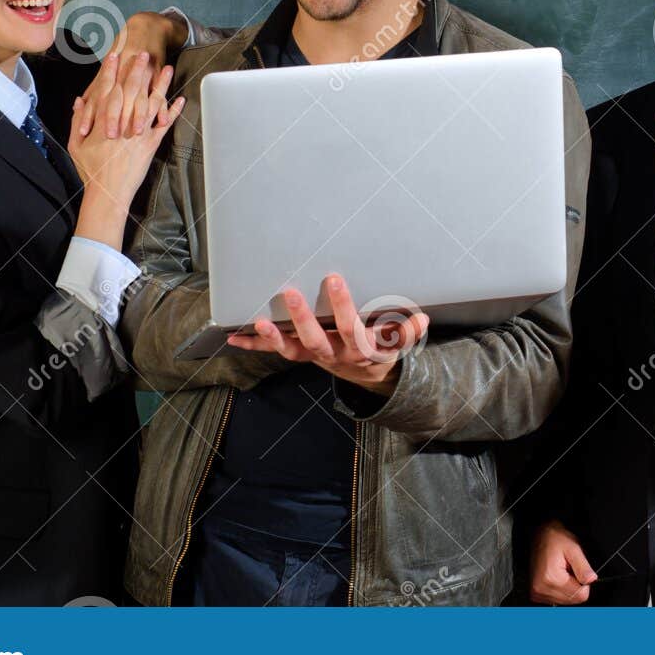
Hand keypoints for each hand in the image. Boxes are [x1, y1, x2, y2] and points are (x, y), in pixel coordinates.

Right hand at [68, 53, 184, 249]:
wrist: (108, 193)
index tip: (114, 55)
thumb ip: (78, 121)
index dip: (111, 71)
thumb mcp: (76, 145)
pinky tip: (181, 99)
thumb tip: (80, 101)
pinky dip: (173, 112)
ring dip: (160, 85)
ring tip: (167, 68)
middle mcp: (121, 124)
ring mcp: (138, 134)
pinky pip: (164, 125)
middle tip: (144, 52)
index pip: (107, 90)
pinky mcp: (151, 145)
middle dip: (137, 70)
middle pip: (131, 91)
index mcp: (102, 122)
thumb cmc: (90, 170)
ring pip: (150, 104)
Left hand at [75, 11, 186, 138]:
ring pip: (139, 99)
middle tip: (111, 136)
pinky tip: (162, 121)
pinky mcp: (158, 76)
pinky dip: (164, 107)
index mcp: (109, 76)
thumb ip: (93, 90)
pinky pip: (161, 94)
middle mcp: (123, 76)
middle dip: (114, 118)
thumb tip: (79, 105)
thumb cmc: (123, 52)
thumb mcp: (106, 70)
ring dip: (138, 116)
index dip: (90, 115)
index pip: (97, 99)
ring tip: (136, 132)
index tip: (85, 131)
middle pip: (117, 100)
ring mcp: (142, 76)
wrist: (145, 29)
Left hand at [225, 275, 429, 395]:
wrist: (367, 375)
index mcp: (359, 348)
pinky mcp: (301, 354)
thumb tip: (422, 319)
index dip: (343, 306)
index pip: (351, 327)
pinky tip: (233, 338)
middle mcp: (334, 354)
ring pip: (291, 350)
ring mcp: (315, 356)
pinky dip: (254, 345)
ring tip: (259, 323)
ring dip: (272, 338)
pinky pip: (275, 352)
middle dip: (302, 319)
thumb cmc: (381, 349)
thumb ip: (406, 332)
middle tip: (290, 293)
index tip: (335, 279)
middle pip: (316, 340)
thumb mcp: (397, 343)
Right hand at [529, 519, 595, 604]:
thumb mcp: (574, 548)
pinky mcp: (536, 594)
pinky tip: (556, 577)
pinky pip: (556, 600)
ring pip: (565, 601)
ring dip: (567, 588)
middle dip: (575, 585)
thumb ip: (584, 567)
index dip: (585, 583)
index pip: (580, 596)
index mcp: (552, 578)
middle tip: (569, 569)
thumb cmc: (555, 539)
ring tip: (562, 571)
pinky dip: (560, 590)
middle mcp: (542, 589)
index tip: (578, 570)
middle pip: (573, 600)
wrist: (539, 536)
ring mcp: (537, 593)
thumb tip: (592, 580)